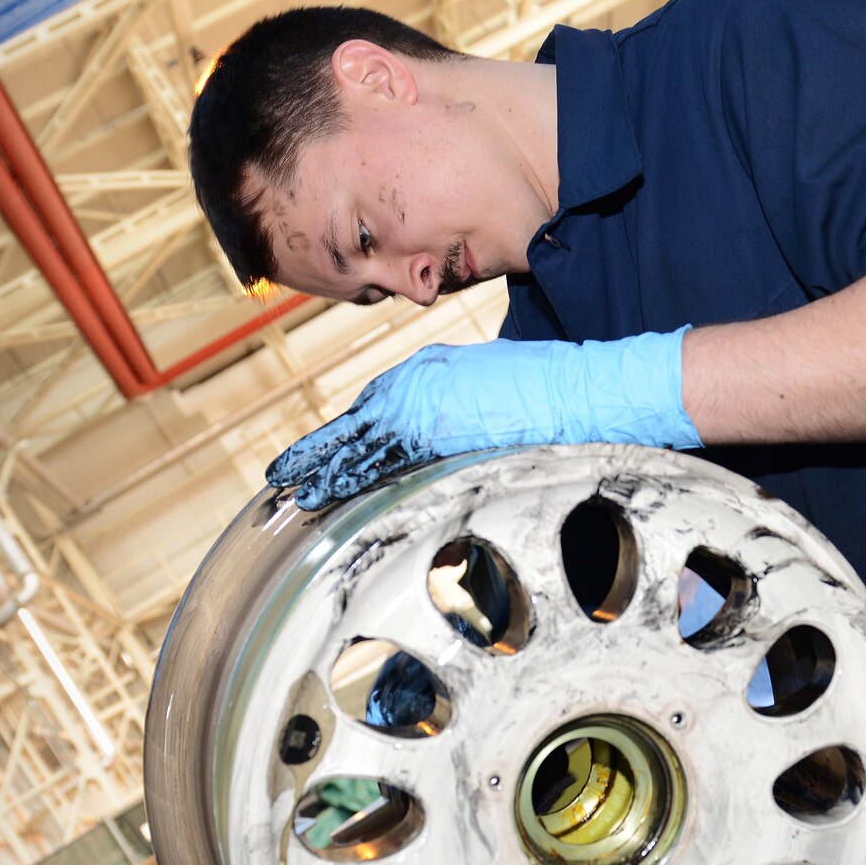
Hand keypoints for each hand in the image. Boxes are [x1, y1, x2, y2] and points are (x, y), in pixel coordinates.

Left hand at [266, 329, 700, 508]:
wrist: (583, 392)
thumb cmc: (556, 397)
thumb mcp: (499, 398)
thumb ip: (466, 413)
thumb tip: (460, 438)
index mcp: (432, 374)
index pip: (378, 412)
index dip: (347, 441)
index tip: (322, 460)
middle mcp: (418, 382)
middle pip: (357, 424)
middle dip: (319, 452)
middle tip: (282, 477)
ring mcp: (422, 401)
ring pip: (355, 440)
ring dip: (318, 467)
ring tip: (285, 490)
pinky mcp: (430, 425)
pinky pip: (374, 455)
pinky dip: (340, 473)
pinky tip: (315, 490)